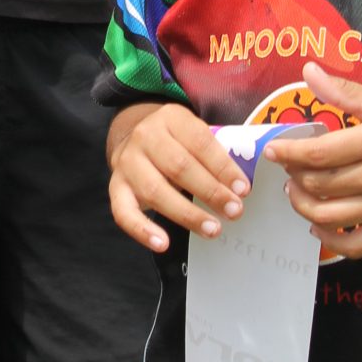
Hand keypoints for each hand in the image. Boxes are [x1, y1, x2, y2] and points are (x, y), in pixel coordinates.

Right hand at [108, 102, 252, 251]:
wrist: (134, 137)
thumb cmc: (176, 142)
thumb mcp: (195, 134)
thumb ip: (217, 153)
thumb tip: (245, 182)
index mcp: (171, 118)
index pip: (200, 141)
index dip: (223, 167)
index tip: (243, 189)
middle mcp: (145, 136)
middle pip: (179, 166)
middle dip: (210, 191)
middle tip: (234, 211)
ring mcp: (128, 162)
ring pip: (155, 190)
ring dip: (187, 214)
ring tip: (212, 229)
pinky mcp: (116, 186)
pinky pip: (124, 212)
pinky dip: (142, 230)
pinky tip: (162, 243)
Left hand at [265, 62, 361, 257]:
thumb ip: (342, 91)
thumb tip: (307, 71)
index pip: (320, 153)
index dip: (289, 152)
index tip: (272, 150)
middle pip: (320, 185)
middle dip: (294, 176)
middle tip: (287, 168)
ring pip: (330, 216)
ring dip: (303, 206)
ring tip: (295, 192)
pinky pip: (355, 245)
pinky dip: (329, 239)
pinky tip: (318, 225)